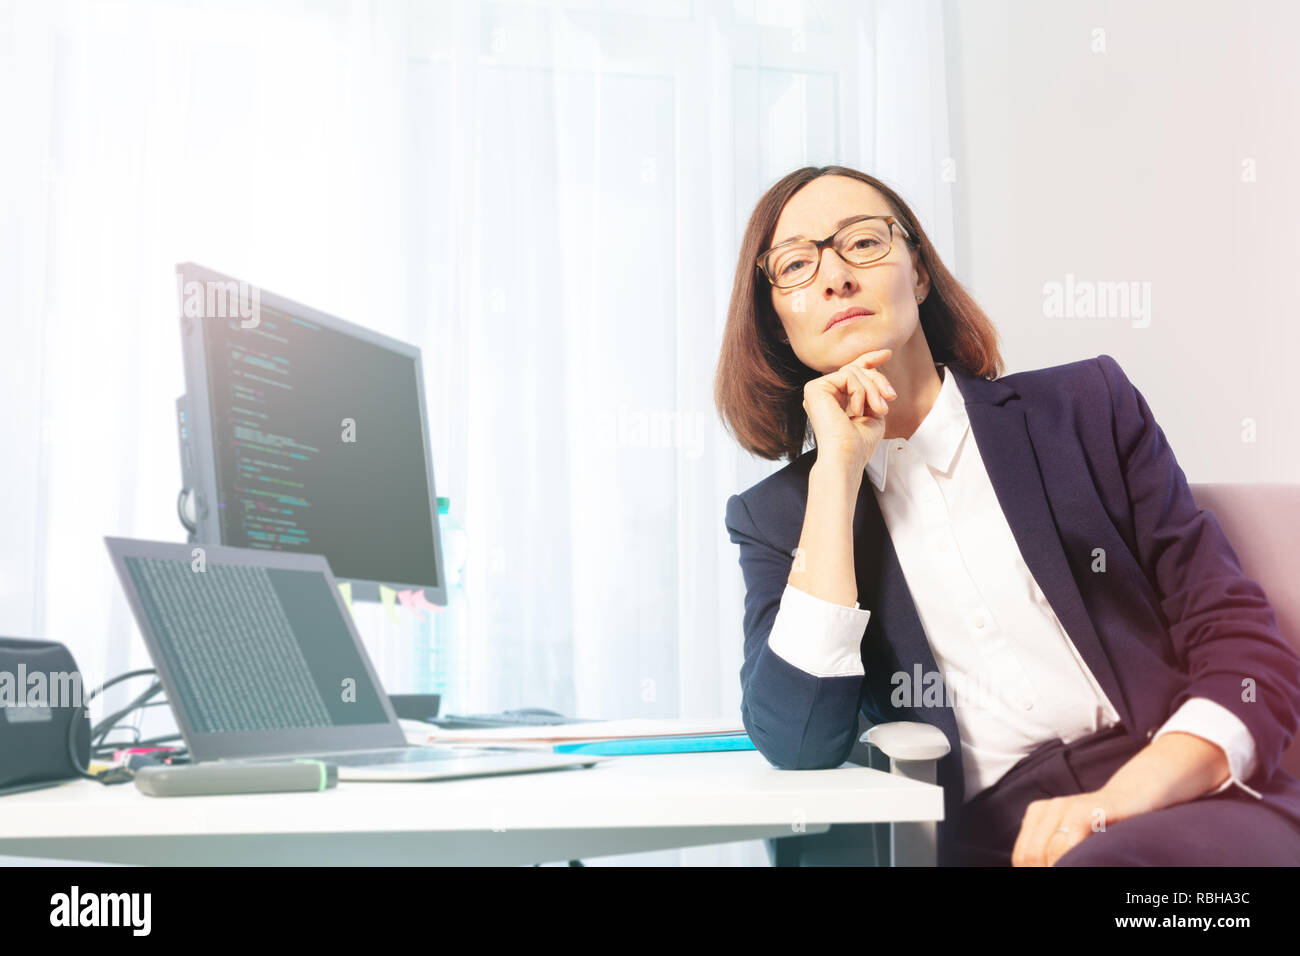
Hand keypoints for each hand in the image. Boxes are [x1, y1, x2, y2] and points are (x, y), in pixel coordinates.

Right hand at [802, 348, 896, 477]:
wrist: (847, 457)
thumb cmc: (859, 443)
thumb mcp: (873, 410)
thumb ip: (872, 389)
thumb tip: (875, 364)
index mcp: (833, 399)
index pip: (851, 372)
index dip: (868, 359)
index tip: (887, 354)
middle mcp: (823, 393)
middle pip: (856, 369)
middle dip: (878, 381)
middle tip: (889, 400)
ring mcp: (817, 390)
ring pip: (853, 371)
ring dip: (872, 390)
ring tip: (878, 410)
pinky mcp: (815, 388)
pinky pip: (847, 375)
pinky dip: (859, 392)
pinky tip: (856, 411)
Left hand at [1010, 788, 1143, 865]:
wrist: (1132, 798)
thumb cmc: (1104, 825)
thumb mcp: (1070, 836)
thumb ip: (1053, 849)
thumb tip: (1042, 868)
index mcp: (1036, 814)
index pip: (1022, 854)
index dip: (1031, 871)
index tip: (1045, 878)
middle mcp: (1046, 809)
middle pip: (1032, 854)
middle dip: (1044, 871)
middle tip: (1061, 876)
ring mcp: (1064, 807)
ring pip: (1048, 851)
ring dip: (1058, 868)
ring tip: (1074, 870)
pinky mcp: (1085, 811)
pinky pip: (1069, 842)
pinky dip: (1072, 861)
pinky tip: (1084, 865)